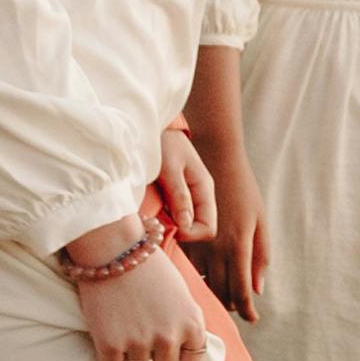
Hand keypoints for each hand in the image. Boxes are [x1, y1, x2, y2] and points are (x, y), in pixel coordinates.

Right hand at [62, 231, 216, 360]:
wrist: (113, 247)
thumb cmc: (148, 265)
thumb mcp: (181, 293)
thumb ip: (185, 322)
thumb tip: (184, 350)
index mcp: (192, 324)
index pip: (193, 359)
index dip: (179, 350)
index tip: (167, 340)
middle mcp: (169, 338)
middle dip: (154, 352)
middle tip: (140, 327)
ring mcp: (140, 344)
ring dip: (129, 349)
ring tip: (122, 321)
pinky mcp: (111, 346)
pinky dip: (108, 350)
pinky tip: (107, 327)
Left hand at [156, 125, 215, 240]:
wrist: (151, 126)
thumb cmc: (161, 143)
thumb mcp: (169, 168)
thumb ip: (179, 195)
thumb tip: (185, 225)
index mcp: (204, 188)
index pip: (208, 228)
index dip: (189, 234)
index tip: (168, 225)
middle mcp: (200, 195)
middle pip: (198, 229)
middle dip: (178, 231)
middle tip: (157, 220)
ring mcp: (189, 196)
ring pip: (186, 225)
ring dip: (169, 225)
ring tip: (152, 212)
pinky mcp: (176, 196)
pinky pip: (175, 217)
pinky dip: (164, 218)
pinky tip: (151, 208)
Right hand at [187, 152, 269, 322]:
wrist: (215, 161)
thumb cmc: (243, 190)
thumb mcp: (260, 221)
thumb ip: (261, 256)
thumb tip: (258, 290)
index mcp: (239, 246)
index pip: (241, 291)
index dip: (247, 310)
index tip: (253, 319)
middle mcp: (215, 249)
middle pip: (221, 293)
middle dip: (231, 304)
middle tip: (239, 306)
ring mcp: (195, 244)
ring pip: (202, 283)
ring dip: (213, 293)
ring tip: (222, 294)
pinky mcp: (180, 236)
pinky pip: (187, 268)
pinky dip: (197, 277)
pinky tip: (203, 277)